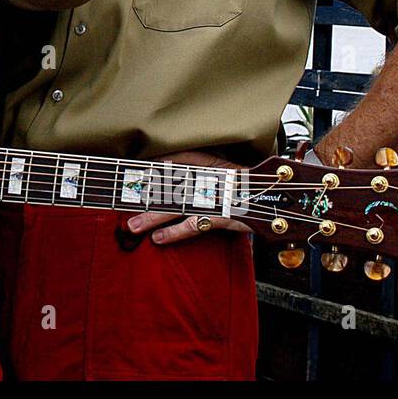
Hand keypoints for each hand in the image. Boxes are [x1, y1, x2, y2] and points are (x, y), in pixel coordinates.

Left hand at [128, 150, 251, 245]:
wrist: (274, 197)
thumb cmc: (244, 185)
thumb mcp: (219, 169)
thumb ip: (195, 167)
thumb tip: (162, 167)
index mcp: (208, 162)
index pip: (175, 160)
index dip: (153, 166)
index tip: (132, 171)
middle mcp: (209, 177)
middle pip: (169, 185)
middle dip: (144, 196)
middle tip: (122, 202)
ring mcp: (215, 197)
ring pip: (175, 206)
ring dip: (152, 217)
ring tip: (133, 225)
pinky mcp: (222, 215)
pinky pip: (193, 225)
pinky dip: (174, 233)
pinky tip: (158, 238)